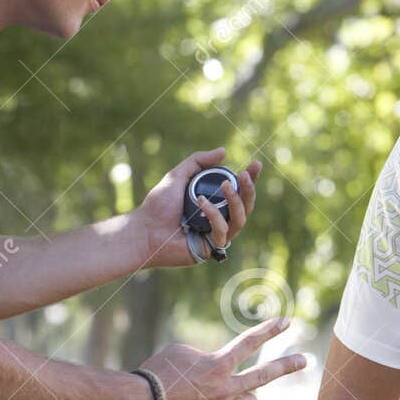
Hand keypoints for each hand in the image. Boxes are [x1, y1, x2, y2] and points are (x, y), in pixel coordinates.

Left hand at [134, 147, 260, 268]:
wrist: (144, 230)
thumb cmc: (158, 205)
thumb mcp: (178, 175)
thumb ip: (198, 161)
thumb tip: (223, 151)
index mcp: (214, 204)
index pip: (239, 192)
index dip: (250, 180)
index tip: (255, 164)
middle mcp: (218, 220)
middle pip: (245, 206)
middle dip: (249, 189)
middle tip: (244, 174)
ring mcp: (216, 235)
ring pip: (240, 219)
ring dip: (236, 200)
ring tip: (225, 186)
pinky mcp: (211, 248)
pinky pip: (223, 231)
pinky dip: (215, 214)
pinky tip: (202, 203)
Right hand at [137, 316, 304, 399]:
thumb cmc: (157, 374)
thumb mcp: (182, 353)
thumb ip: (207, 359)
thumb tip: (216, 371)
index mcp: (218, 365)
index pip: (249, 343)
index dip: (269, 331)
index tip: (287, 321)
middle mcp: (226, 389)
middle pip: (264, 377)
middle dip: (286, 366)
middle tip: (305, 360)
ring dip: (242, 396)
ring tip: (223, 392)